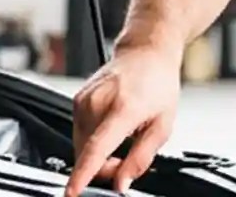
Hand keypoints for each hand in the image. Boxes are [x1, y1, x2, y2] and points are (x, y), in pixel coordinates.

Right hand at [65, 42, 181, 195]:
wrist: (146, 53)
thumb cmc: (158, 83)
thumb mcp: (163, 125)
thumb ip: (141, 158)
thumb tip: (122, 183)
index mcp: (123, 108)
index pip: (97, 148)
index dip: (84, 174)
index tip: (72, 191)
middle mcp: (98, 102)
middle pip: (88, 153)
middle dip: (104, 167)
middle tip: (126, 159)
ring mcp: (84, 99)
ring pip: (82, 146)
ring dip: (99, 153)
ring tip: (123, 139)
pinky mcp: (77, 100)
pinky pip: (80, 133)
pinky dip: (94, 139)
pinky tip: (111, 128)